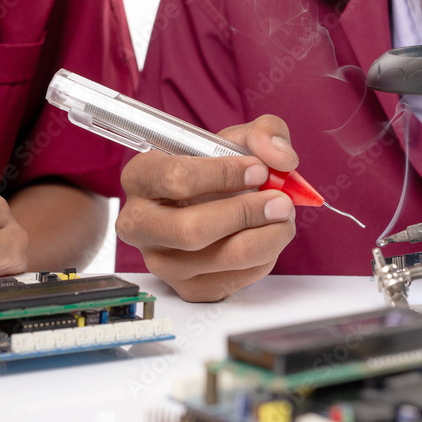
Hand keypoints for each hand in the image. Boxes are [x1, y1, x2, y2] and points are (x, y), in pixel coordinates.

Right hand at [116, 115, 297, 301]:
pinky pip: (233, 280)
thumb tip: (281, 159)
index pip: (176, 178)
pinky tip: (266, 238)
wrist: (215, 203)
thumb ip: (265, 133)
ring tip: (282, 217)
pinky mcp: (187, 288)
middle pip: (191, 229)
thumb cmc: (218, 170)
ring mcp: (160, 261)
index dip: (225, 174)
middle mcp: (139, 224)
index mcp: (141, 178)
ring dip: (266, 237)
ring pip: (220, 258)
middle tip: (279, 201)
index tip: (259, 171)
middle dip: (246, 214)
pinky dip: (263, 258)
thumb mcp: (239, 139)